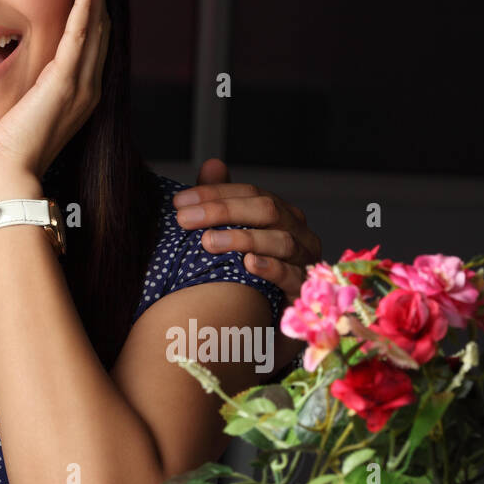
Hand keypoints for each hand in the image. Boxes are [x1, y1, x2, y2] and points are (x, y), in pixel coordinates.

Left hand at [0, 0, 107, 202]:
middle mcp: (87, 86)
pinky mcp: (65, 83)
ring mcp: (80, 85)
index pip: (89, 39)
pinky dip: (86, 6)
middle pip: (99, 27)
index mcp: (77, 93)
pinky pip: (81, 36)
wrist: (8, 175)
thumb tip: (17, 70)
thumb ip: (27, 87)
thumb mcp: (21, 109)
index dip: (89, 6)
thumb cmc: (6, 150)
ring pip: (95, 25)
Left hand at [172, 158, 321, 299]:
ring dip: (242, 238)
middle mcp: (297, 231)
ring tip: (208, 241)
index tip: (178, 202)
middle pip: (266, 210)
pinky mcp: (305, 290)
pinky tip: (248, 264)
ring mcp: (305, 259)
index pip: (249, 192)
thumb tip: (212, 164)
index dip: (213, 193)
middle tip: (184, 219)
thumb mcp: (232, 234)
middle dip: (222, 211)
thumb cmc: (248, 270)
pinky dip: (270, 268)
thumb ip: (222, 201)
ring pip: (280, 240)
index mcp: (280, 212)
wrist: (268, 319)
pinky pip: (292, 275)